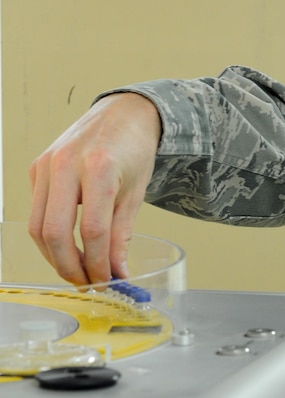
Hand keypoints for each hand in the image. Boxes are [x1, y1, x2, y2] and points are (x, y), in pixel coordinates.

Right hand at [28, 92, 161, 285]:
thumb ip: (122, 235)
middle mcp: (66, 165)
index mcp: (99, 169)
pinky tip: (68, 247)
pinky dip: (50, 235)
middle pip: (55, 232)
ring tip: (77, 271)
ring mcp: (46, 165)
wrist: (123, 114)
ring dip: (55, 256)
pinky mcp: (36, 168)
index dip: (97, 263)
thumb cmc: (134, 151)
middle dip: (69, 266)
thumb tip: (117, 272)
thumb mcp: (136, 193)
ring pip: (38, 226)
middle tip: (86, 283)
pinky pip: (37, 211)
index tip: (107, 281)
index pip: (92, 231)